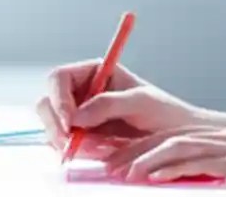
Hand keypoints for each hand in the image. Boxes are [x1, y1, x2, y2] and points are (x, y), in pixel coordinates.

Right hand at [35, 60, 205, 159]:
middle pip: (48, 103)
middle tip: (70, 142)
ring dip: (67, 141)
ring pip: (53, 127)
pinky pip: (64, 145)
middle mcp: (82, 92)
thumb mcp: (140, 102)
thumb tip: (76, 117)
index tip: (69, 120)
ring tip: (98, 148)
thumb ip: (107, 104)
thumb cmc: (163, 112)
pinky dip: (75, 152)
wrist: (177, 137)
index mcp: (94, 72)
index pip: (59, 78)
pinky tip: (99, 152)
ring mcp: (80, 116)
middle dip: (56, 124)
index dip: (58, 97)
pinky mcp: (83, 138)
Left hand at [104, 125, 225, 187]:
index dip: (140, 147)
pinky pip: (201, 162)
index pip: (171, 137)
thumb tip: (177, 181)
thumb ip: (211, 172)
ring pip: (179, 146)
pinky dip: (174, 168)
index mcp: (219, 137)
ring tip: (125, 173)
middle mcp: (223, 135)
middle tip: (108, 166)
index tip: (114, 162)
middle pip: (169, 137)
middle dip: (135, 151)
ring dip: (148, 159)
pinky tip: (155, 177)